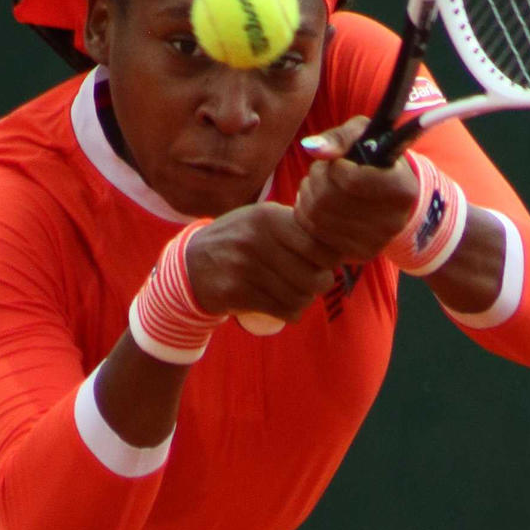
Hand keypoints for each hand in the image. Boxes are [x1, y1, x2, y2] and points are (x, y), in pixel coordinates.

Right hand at [186, 202, 339, 323]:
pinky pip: (282, 310)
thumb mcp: (261, 219)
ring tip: (298, 295)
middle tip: (313, 283)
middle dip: (320, 284)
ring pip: (300, 296)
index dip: (329, 258)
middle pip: (314, 275)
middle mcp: (255, 240)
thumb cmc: (238, 240)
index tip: (324, 262)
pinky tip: (287, 307)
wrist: (191, 264)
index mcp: (267, 217)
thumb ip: (294, 224)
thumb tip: (339, 243)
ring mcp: (244, 268)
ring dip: (305, 301)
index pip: (319, 244)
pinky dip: (291, 312)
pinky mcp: (236, 293)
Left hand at [294, 116, 418, 261]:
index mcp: (403, 189)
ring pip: (317, 216)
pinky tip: (315, 202)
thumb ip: (340, 137)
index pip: (352, 180)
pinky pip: (313, 233)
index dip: (336, 167)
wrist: (388, 197)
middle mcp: (393, 221)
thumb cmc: (373, 159)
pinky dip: (306, 213)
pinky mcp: (357, 255)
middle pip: (329, 199)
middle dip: (317, 177)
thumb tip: (313, 148)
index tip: (338, 162)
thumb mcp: (364, 136)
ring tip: (316, 183)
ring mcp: (375, 242)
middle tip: (321, 169)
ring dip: (307, 193)